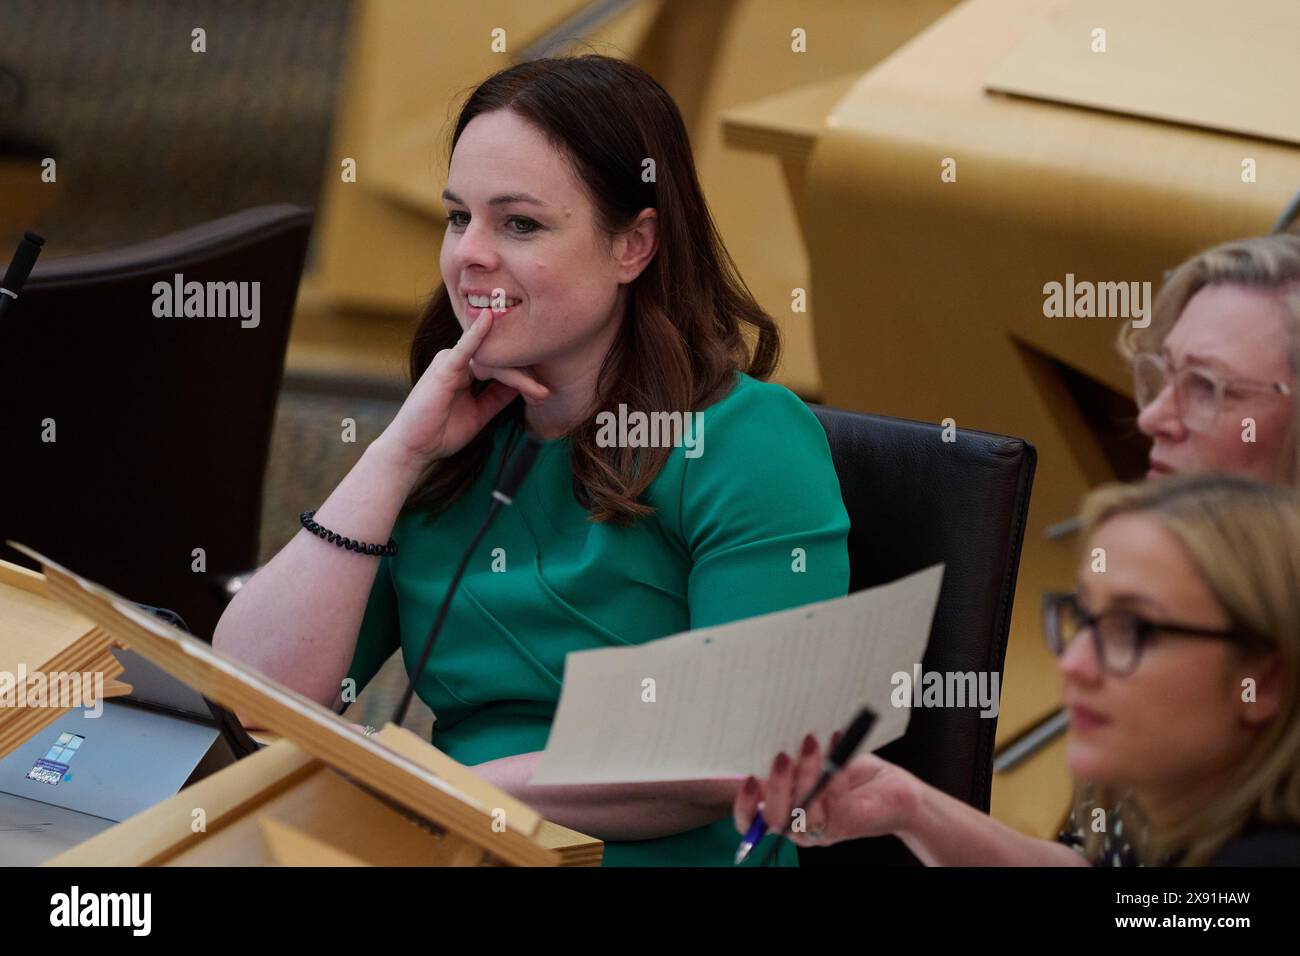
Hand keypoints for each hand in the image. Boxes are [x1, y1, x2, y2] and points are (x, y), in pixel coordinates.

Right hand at [377, 310, 549, 473]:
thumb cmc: (440, 433)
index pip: (501, 366)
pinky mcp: (444, 367)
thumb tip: (522, 385)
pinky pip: (463, 348)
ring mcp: (450, 361)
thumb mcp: (479, 414)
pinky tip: (489, 320)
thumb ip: (498, 397)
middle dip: (525, 379)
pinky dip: (476, 334)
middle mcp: (458, 360)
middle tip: (544, 394)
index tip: (543, 394)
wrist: (414, 449)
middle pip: (500, 362)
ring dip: (517, 376)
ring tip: (538, 392)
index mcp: (466, 369)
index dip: (524, 378)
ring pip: (492, 361)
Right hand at [733, 732, 920, 846]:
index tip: (750, 779)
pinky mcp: (846, 824)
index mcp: (785, 810)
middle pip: (773, 819)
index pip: (751, 822)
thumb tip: (767, 734)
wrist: (896, 790)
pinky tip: (836, 742)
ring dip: (805, 774)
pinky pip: (832, 801)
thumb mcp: (813, 762)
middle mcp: (799, 826)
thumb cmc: (852, 774)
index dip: (744, 806)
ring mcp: (823, 830)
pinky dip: (833, 770)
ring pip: (802, 812)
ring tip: (811, 743)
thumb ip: (790, 759)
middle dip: (776, 786)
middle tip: (782, 755)